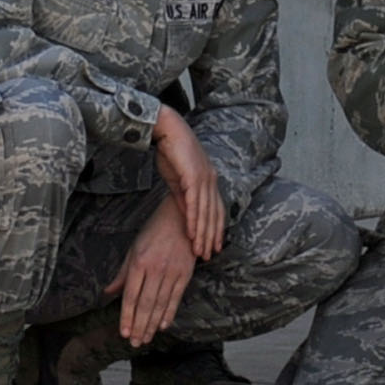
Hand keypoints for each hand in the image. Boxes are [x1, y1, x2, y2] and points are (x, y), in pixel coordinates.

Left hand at [106, 192, 201, 347]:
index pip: (130, 295)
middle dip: (139, 326)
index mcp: (139, 261)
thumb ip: (122, 273)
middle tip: (135, 343)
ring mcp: (172, 271)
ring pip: (160, 303)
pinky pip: (176, 297)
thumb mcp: (134, 249)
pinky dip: (169, 313)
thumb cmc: (153, 231)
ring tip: (146, 338)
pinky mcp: (185, 272)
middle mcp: (155, 268)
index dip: (126, 316)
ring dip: (152, 324)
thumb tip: (108, 292)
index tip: (124, 333)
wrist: (180, 216)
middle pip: (145, 303)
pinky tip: (163, 325)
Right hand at [151, 106, 224, 258]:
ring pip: (205, 212)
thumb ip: (184, 197)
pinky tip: (191, 234)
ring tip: (200, 251)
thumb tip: (188, 216)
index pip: (217, 209)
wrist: (167, 128)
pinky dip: (193, 220)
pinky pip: (194, 203)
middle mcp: (211, 179)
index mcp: (210, 178)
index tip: (215, 246)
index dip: (217, 229)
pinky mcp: (193, 176)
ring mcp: (204, 177)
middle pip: (214, 214)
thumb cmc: (171, 151)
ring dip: (203, 234)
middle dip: (212, 237)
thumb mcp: (178, 179)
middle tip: (209, 256)